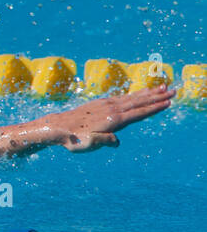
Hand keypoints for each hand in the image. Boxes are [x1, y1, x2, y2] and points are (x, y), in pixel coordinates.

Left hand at [44, 85, 175, 151]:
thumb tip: (116, 142)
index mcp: (113, 120)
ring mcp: (106, 105)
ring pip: (132, 98)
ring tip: (162, 87)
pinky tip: (139, 94)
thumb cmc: (73, 139)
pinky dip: (134, 94)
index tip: (168, 102)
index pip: (139, 113)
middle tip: (174, 91)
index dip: (154, 108)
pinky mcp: (100, 103)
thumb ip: (103, 141)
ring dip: (148, 93)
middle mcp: (111, 109)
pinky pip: (122, 97)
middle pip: (139, 102)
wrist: (57, 127)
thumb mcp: (88, 144)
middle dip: (157, 97)